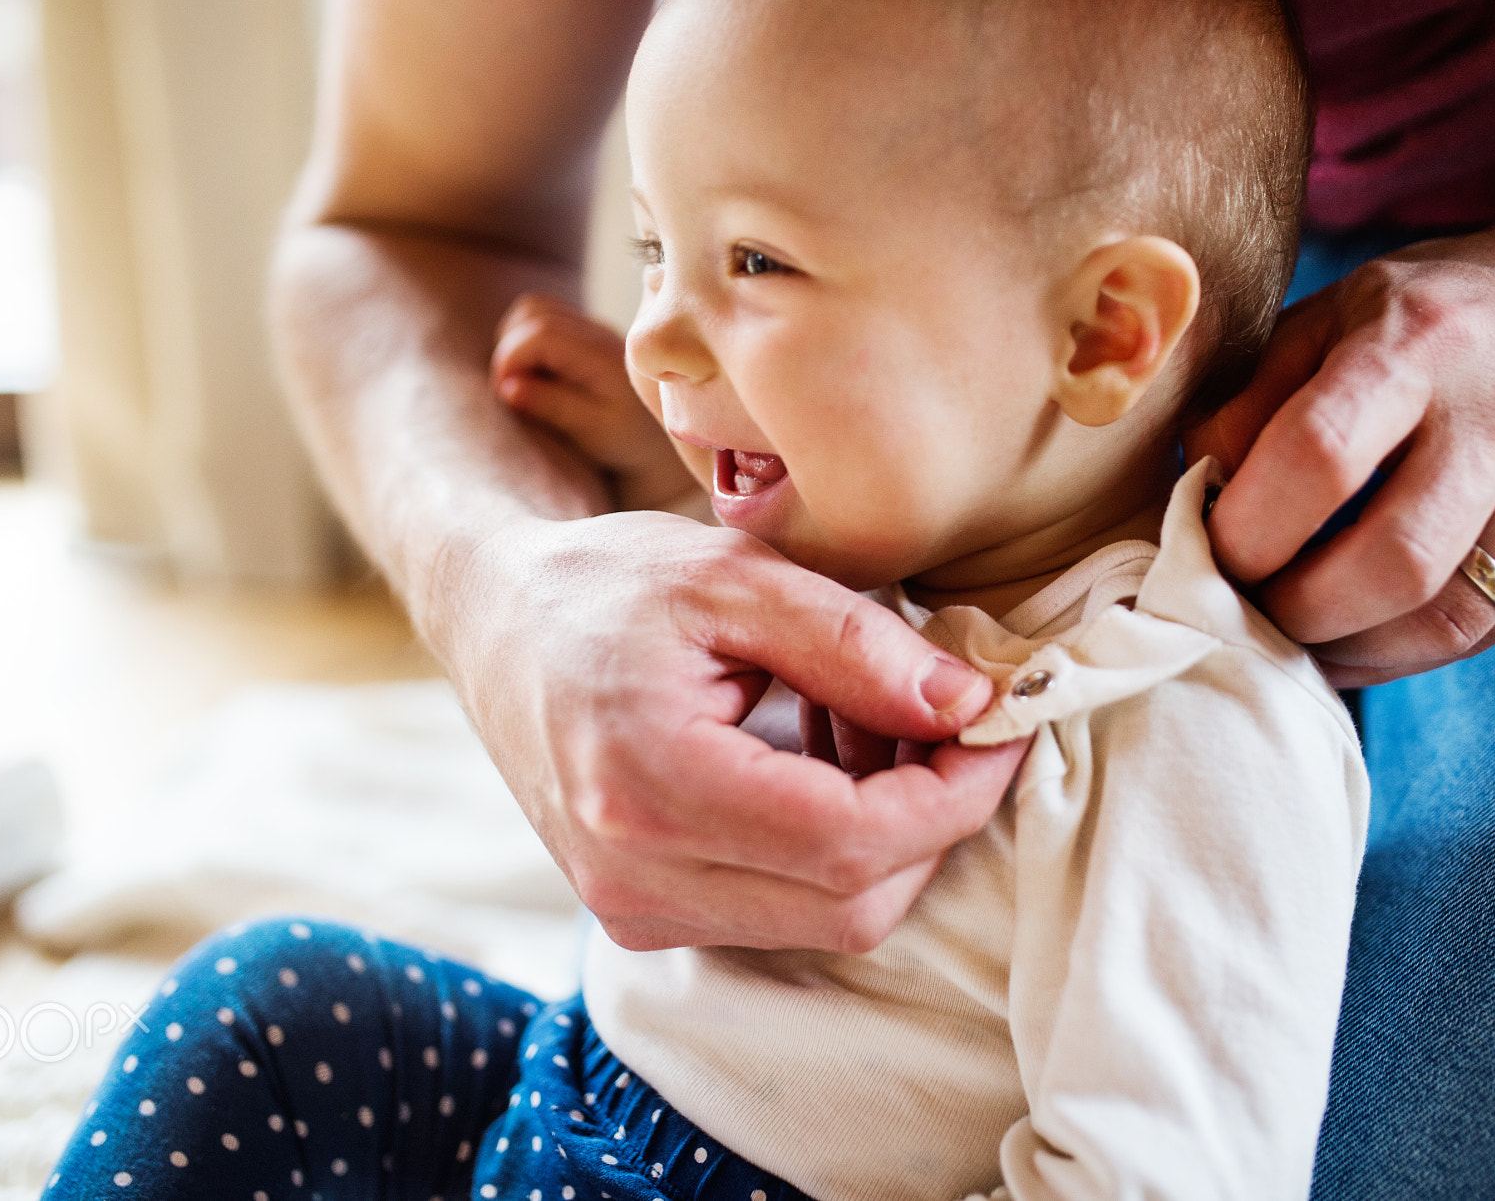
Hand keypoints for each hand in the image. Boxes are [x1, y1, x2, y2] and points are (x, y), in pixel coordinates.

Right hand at [435, 508, 1023, 951]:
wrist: (496, 622)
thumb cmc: (606, 583)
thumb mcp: (732, 573)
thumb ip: (853, 641)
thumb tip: (968, 704)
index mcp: (648, 785)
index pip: (848, 841)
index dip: (951, 794)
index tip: (998, 724)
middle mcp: (634, 876)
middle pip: (851, 903)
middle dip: (930, 818)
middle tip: (945, 718)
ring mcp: (633, 910)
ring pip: (826, 920)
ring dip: (886, 835)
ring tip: (866, 722)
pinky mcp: (642, 917)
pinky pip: (782, 913)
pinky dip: (834, 850)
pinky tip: (820, 759)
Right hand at [491, 293, 699, 511]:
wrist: (660, 442)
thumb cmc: (630, 442)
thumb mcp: (594, 432)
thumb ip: (553, 406)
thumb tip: (507, 386)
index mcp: (602, 355)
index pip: (541, 333)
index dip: (510, 358)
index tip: (503, 392)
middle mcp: (598, 333)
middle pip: (534, 311)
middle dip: (510, 347)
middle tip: (511, 389)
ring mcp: (592, 329)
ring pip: (536, 309)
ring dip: (516, 339)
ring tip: (522, 381)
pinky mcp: (586, 335)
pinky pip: (545, 319)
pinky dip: (528, 341)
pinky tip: (536, 375)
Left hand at [1187, 225, 1494, 686]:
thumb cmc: (1440, 315)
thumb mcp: (1335, 313)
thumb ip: (1253, 396)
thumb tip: (1194, 494)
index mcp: (1422, 337)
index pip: (1319, 456)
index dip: (1249, 527)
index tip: (1210, 550)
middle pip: (1390, 564)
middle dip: (1296, 611)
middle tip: (1246, 611)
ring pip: (1445, 620)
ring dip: (1348, 649)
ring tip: (1294, 635)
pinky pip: (1489, 631)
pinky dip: (1406, 651)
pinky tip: (1360, 636)